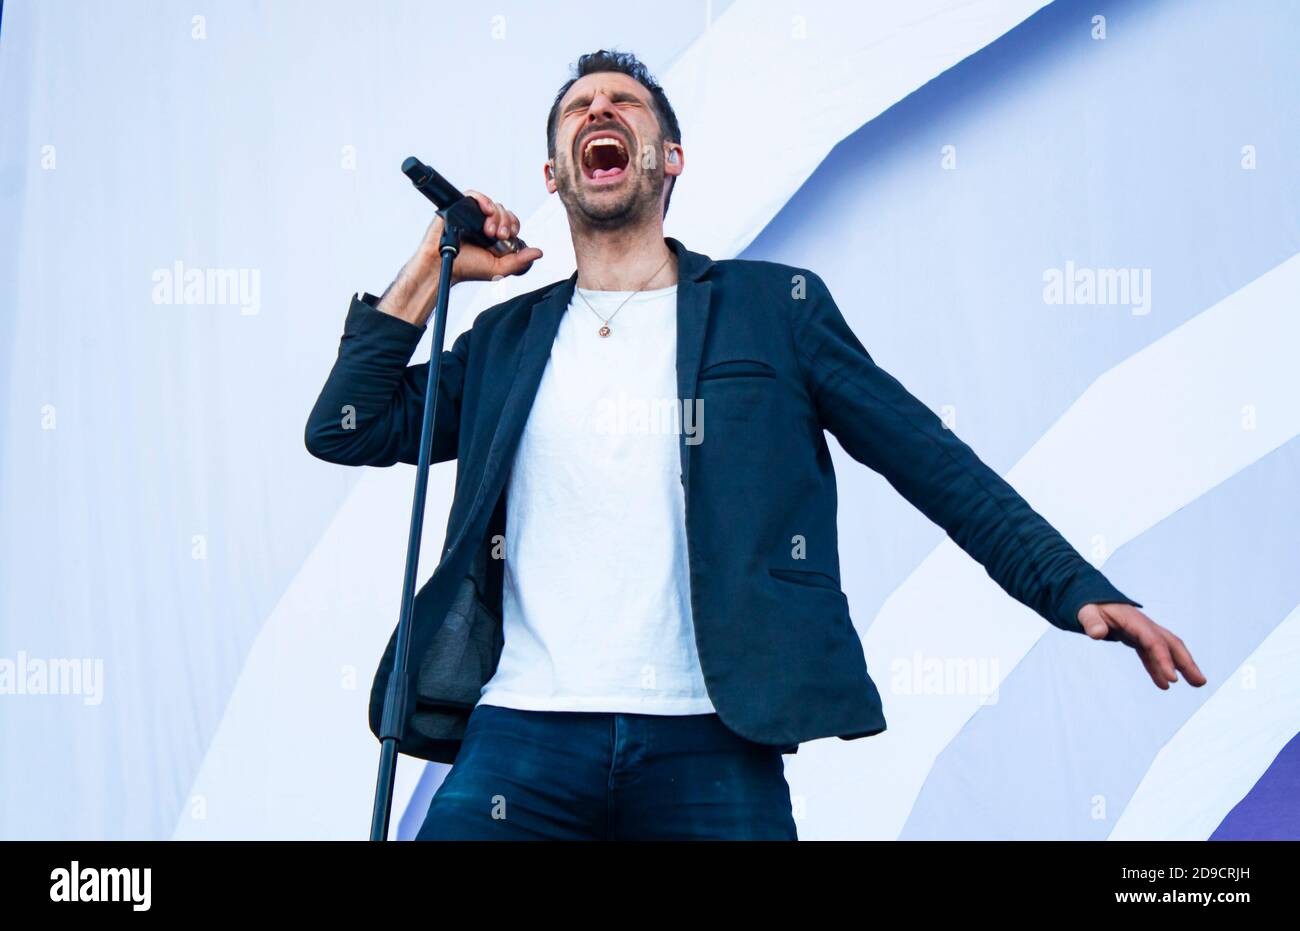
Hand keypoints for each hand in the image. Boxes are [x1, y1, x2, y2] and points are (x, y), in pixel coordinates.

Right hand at [378, 191, 542, 325]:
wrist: (445, 266)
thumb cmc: (468, 268)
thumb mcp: (499, 268)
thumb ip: (520, 261)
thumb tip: (539, 252)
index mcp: (494, 234)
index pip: (510, 221)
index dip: (513, 225)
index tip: (509, 236)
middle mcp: (484, 222)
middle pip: (504, 211)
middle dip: (505, 222)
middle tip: (498, 235)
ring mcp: (472, 214)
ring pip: (492, 204)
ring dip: (496, 215)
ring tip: (489, 231)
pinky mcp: (459, 207)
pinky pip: (474, 195)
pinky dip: (483, 200)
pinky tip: (486, 210)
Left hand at [1078, 603, 1206, 689]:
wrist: (1090, 598)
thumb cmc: (1088, 605)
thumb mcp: (1086, 612)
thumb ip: (1091, 622)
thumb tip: (1097, 634)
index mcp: (1134, 620)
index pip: (1154, 642)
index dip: (1164, 660)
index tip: (1172, 679)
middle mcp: (1144, 626)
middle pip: (1171, 644)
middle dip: (1187, 662)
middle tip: (1201, 682)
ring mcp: (1143, 632)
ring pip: (1167, 649)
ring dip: (1181, 666)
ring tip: (1197, 684)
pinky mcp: (1138, 638)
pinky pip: (1152, 655)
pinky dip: (1159, 668)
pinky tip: (1164, 685)